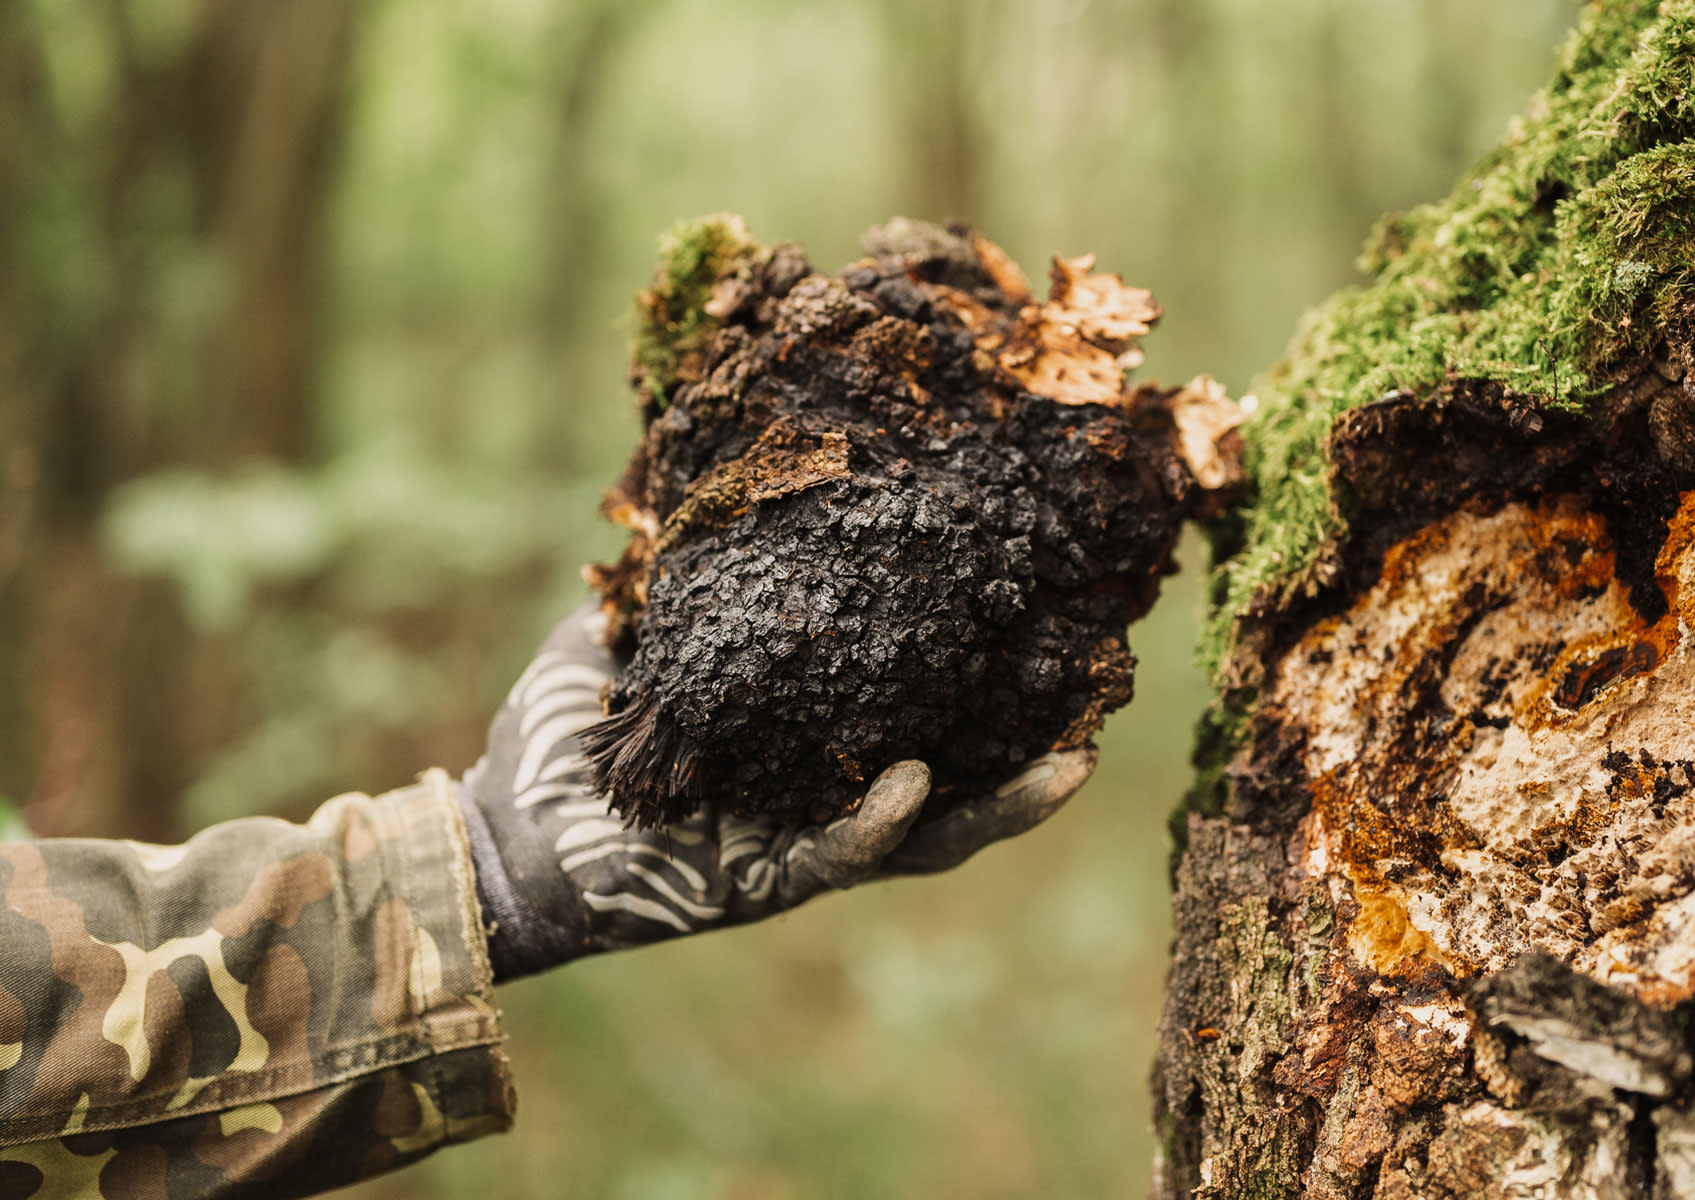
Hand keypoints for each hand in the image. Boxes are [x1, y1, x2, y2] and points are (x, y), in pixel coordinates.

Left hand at [458, 599, 1095, 980]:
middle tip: (1101, 696)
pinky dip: (881, 820)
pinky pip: (842, 855)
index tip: (1047, 610)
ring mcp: (806, 842)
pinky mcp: (768, 884)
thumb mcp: (640, 631)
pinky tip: (916, 780)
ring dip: (1005, 803)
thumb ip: (687, 572)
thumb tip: (719, 476)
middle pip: (958, 773)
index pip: (919, 703)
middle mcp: (828, 790)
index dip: (986, 671)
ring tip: (1070, 757)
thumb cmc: (569, 732)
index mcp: (813, 733)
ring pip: (932, 832)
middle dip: (1035, 744)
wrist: (503, 829)